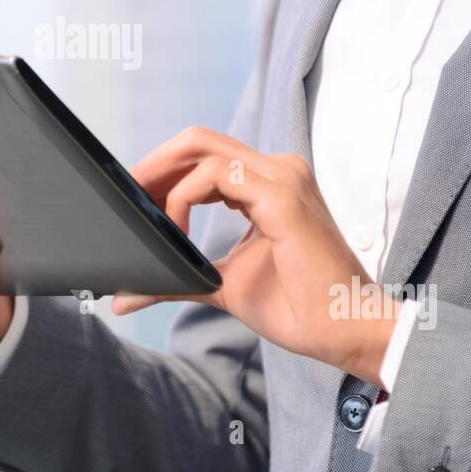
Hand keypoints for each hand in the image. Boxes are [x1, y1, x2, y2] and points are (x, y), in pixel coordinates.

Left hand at [113, 127, 399, 386]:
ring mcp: (281, 177)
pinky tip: (177, 233)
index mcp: (268, 182)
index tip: (133, 199)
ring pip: (200, 149)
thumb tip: (125, 296)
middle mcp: (277, 170)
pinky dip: (182, 200)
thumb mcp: (221, 284)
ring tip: (148, 220)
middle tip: (125, 197)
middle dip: (153, 164)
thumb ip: (178, 278)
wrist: (345, 331)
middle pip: (197, 140)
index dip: (161, 170)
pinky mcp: (281, 195)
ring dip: (162, 180)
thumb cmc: (297, 306)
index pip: (203, 155)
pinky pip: (213, 177)